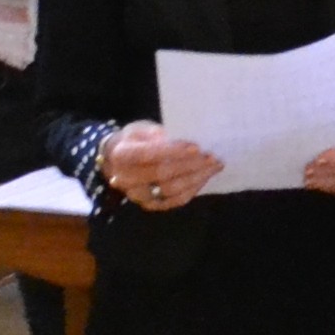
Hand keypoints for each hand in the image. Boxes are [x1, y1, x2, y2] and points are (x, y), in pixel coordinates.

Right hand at [98, 123, 223, 212]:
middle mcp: (125, 178)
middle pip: (162, 174)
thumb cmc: (136, 140)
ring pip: (171, 190)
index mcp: (121, 155)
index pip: (148, 154)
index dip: (173, 151)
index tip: (197, 147)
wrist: (120, 161)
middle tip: (213, 157)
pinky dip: (193, 189)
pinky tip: (205, 177)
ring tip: (215, 166)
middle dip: (191, 165)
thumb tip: (183, 139)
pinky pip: (175, 200)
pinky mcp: (150, 205)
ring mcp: (137, 195)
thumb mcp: (142, 129)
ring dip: (196, 177)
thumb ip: (159, 133)